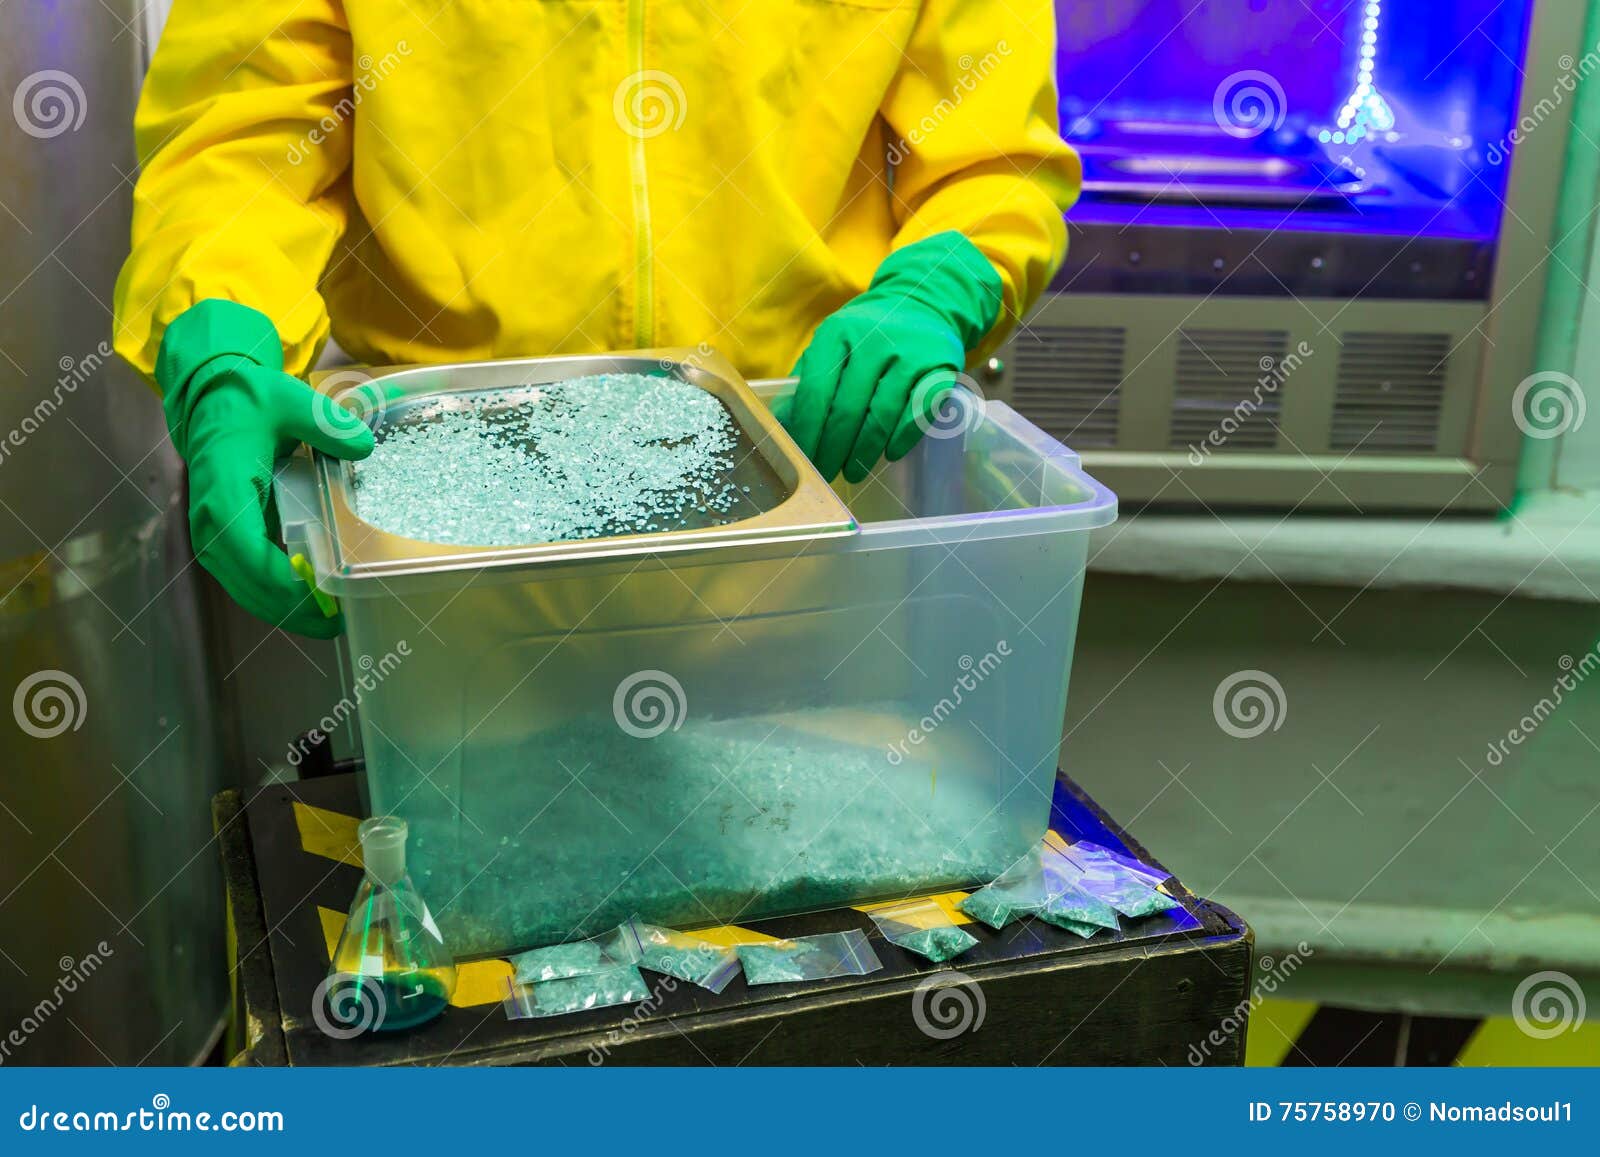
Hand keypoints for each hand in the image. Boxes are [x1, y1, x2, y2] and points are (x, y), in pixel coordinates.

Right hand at [158, 301, 372, 636]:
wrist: (211, 397)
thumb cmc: (249, 400)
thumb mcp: (289, 400)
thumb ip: (326, 423)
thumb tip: (363, 446)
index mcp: (223, 488)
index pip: (245, 549)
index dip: (280, 581)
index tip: (318, 598)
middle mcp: (210, 517)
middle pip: (244, 579)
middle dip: (288, 608)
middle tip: (334, 622)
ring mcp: (212, 530)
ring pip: (242, 585)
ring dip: (281, 608)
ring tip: (326, 622)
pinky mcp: (223, 535)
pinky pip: (245, 575)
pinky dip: (273, 594)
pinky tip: (307, 603)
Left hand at [784, 232, 1000, 482]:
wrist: (921, 302)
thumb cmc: (865, 335)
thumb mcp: (831, 345)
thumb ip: (806, 381)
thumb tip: (783, 426)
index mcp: (837, 334)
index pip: (815, 393)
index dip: (807, 433)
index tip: (803, 461)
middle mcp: (873, 340)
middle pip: (847, 410)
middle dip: (832, 450)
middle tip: (827, 474)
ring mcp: (909, 353)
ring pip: (881, 416)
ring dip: (864, 452)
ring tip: (854, 471)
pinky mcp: (939, 366)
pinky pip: (918, 412)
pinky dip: (902, 438)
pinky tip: (890, 453)